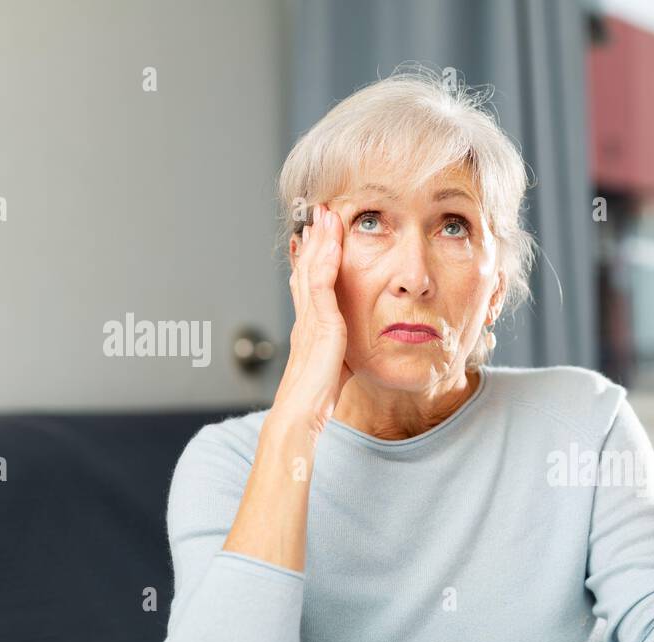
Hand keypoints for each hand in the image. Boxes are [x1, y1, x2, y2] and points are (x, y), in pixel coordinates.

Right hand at [272, 202, 353, 432]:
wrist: (299, 417)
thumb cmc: (315, 400)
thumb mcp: (335, 369)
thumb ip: (342, 354)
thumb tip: (354, 353)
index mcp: (309, 327)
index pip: (310, 284)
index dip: (314, 258)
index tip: (321, 236)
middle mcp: (306, 318)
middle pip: (308, 269)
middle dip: (315, 240)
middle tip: (320, 211)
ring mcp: (310, 320)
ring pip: (312, 270)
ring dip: (320, 240)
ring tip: (326, 214)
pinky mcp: (320, 327)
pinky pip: (321, 286)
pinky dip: (326, 261)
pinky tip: (331, 242)